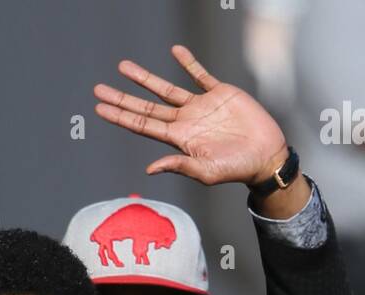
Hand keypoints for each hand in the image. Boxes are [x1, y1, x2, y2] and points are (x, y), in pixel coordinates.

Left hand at [93, 43, 290, 190]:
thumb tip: (150, 168)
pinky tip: (175, 52)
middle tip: (99, 89)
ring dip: (144, 79)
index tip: (100, 109)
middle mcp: (185, 121)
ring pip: (166, 89)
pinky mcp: (219, 93)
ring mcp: (200, 106)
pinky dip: (188, 62)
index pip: (143, 125)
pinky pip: (199, 74)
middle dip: (122, 98)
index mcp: (179, 140)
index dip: (121, 117)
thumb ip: (179, 166)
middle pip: (147, 107)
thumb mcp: (205, 172)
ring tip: (123, 67)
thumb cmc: (236, 170)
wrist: (265, 155)